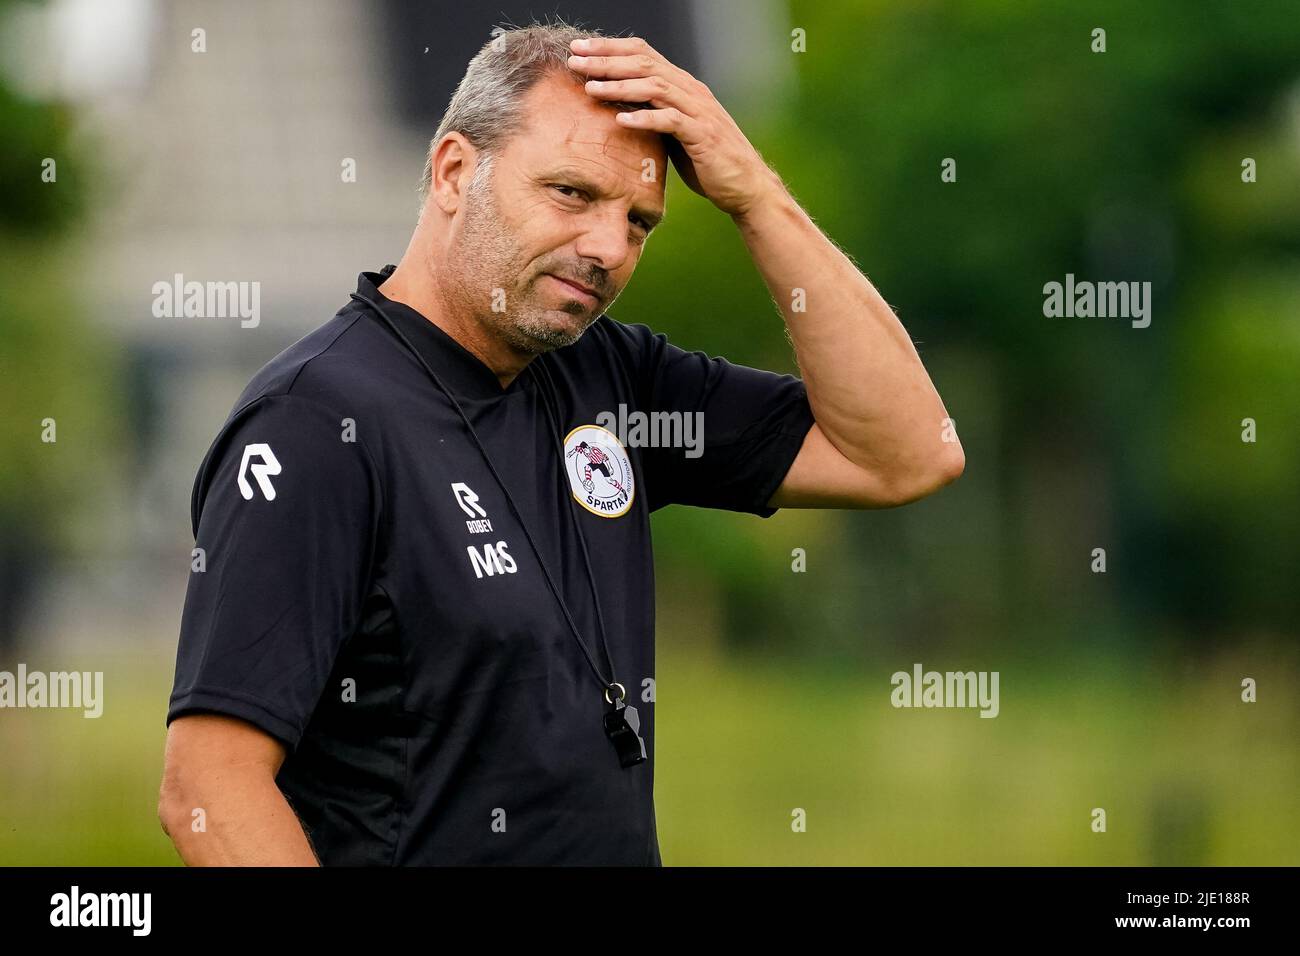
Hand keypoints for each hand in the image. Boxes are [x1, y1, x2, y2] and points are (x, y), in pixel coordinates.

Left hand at [568, 36, 782, 218]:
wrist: (745, 185)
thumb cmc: (707, 161)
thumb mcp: (675, 132)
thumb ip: (654, 114)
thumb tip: (621, 108)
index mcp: (682, 86)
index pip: (643, 54)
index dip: (610, 48)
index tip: (579, 48)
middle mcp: (691, 91)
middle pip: (644, 64)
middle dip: (607, 60)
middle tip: (575, 58)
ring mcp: (698, 111)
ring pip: (655, 88)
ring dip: (620, 86)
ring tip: (590, 87)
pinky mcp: (702, 135)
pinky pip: (670, 121)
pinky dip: (644, 118)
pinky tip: (620, 120)